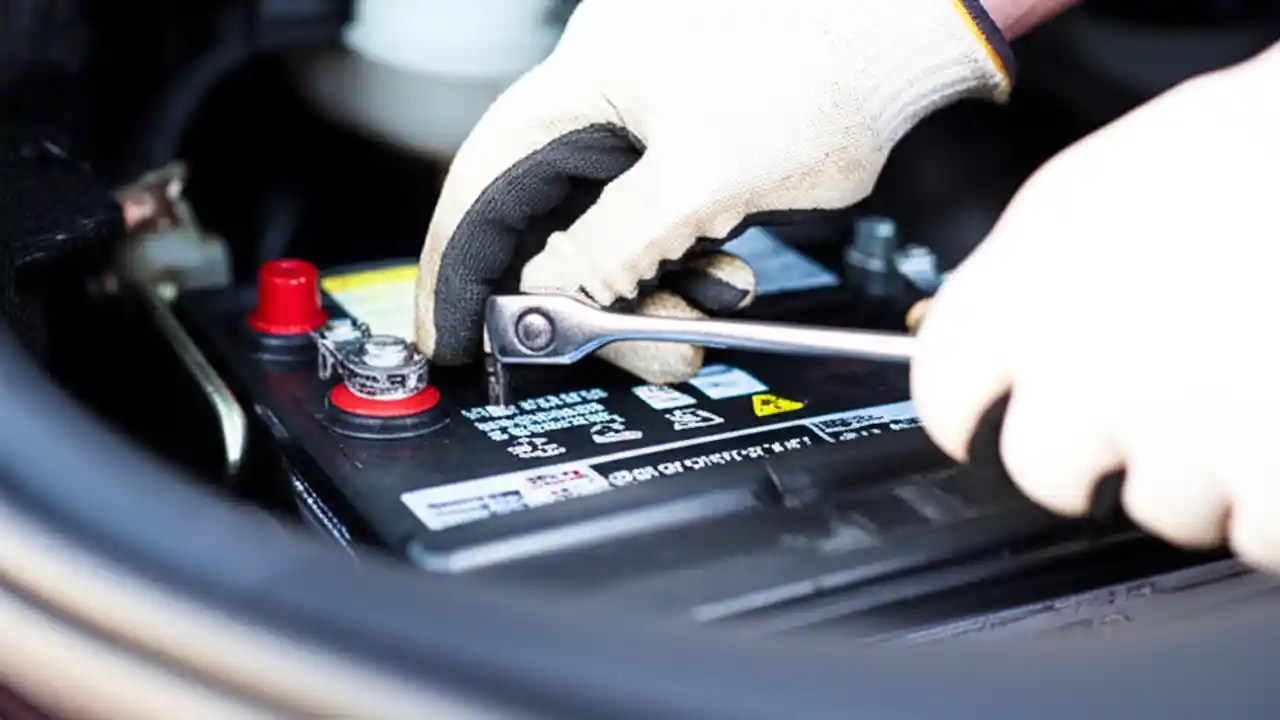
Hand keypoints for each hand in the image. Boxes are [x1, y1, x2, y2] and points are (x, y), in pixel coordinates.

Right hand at [415, 0, 1012, 383]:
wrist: (908, 36)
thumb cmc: (825, 63)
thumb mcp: (708, 173)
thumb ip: (619, 238)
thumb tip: (557, 285)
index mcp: (583, 81)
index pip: (486, 181)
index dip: (462, 264)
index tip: (454, 333)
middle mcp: (603, 96)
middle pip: (549, 216)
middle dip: (582, 294)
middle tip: (616, 345)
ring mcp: (647, 118)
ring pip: (608, 226)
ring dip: (646, 282)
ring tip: (703, 304)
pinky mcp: (690, 141)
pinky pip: (657, 215)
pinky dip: (680, 257)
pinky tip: (722, 271)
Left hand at [911, 42, 1279, 569]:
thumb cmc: (1250, 149)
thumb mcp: (1100, 185)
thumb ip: (1030, 273)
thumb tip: (997, 334)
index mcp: (1026, 289)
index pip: (943, 389)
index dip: (963, 410)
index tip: (978, 422)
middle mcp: (1084, 373)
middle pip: (1043, 468)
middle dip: (1085, 456)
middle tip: (1140, 413)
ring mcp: (1179, 437)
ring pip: (1158, 506)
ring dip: (1195, 473)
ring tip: (1246, 394)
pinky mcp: (1270, 483)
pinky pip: (1254, 533)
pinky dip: (1273, 501)